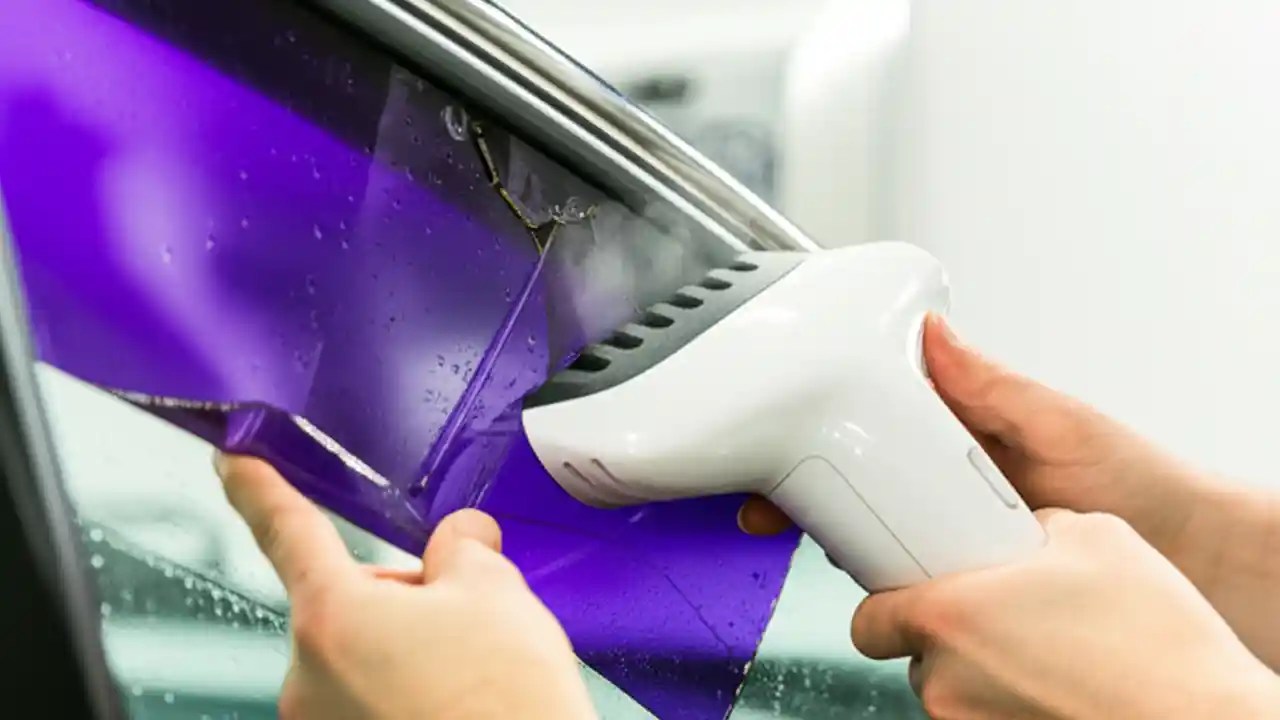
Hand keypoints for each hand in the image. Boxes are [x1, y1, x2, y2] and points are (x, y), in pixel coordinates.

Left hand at [215, 453, 596, 719]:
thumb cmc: (506, 707)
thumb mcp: (496, 593)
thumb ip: (463, 548)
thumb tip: (461, 540)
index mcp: (334, 615)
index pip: (286, 527)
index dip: (258, 483)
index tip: (233, 456)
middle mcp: (309, 675)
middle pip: (349, 598)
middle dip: (405, 597)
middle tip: (467, 622)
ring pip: (363, 652)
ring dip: (409, 648)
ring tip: (470, 677)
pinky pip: (369, 698)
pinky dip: (408, 692)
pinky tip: (454, 703)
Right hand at [740, 314, 1279, 668]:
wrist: (1182, 553)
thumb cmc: (1132, 479)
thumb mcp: (1058, 421)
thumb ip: (992, 384)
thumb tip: (931, 332)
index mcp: (959, 423)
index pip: (869, 410)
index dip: (814, 419)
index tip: (770, 426)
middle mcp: (943, 472)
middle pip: (849, 471)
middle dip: (796, 481)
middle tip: (764, 496)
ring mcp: (945, 522)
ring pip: (864, 524)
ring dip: (825, 528)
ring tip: (799, 530)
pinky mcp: (956, 570)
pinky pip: (897, 569)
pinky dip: (870, 572)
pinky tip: (859, 573)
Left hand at [853, 508, 1279, 718]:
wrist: (1202, 716)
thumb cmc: (1150, 636)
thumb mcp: (1091, 536)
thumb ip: (1029, 529)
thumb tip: (1021, 529)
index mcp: (948, 617)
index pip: (867, 619)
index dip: (887, 602)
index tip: (911, 587)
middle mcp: (947, 682)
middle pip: (912, 654)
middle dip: (944, 632)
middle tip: (993, 611)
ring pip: (951, 689)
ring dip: (979, 667)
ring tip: (1039, 646)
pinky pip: (986, 713)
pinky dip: (1009, 697)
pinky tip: (1056, 678)